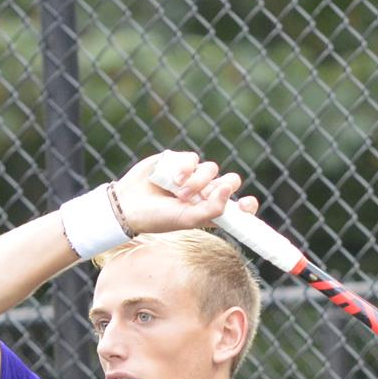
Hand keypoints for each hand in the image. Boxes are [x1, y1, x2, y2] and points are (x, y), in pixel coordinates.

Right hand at [112, 150, 261, 235]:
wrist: (129, 204)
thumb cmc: (158, 218)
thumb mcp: (188, 220)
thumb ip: (212, 209)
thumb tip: (229, 190)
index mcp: (209, 211)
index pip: (235, 207)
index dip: (246, 205)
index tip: (248, 204)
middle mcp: (203, 193)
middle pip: (229, 181)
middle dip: (223, 185)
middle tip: (209, 192)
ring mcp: (192, 176)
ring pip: (211, 169)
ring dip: (198, 180)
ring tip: (180, 192)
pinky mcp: (179, 161)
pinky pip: (193, 158)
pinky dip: (186, 167)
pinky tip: (173, 178)